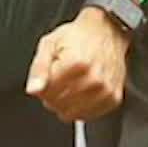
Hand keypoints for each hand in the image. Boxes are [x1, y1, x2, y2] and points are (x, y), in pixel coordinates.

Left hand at [25, 7, 129, 121]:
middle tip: (60, 79)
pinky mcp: (113, 98)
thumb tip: (34, 89)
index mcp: (76, 65)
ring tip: (71, 84)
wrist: (108, 30)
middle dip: (53, 95)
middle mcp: (93, 80)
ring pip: (71, 114)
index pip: (46, 94)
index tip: (49, 75)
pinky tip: (82, 92)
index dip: (42, 86)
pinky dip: (81, 108)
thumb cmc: (79, 36)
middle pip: (58, 105)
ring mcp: (105, 91)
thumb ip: (38, 68)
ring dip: (66, 103)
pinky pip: (87, 116)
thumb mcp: (49, 44)